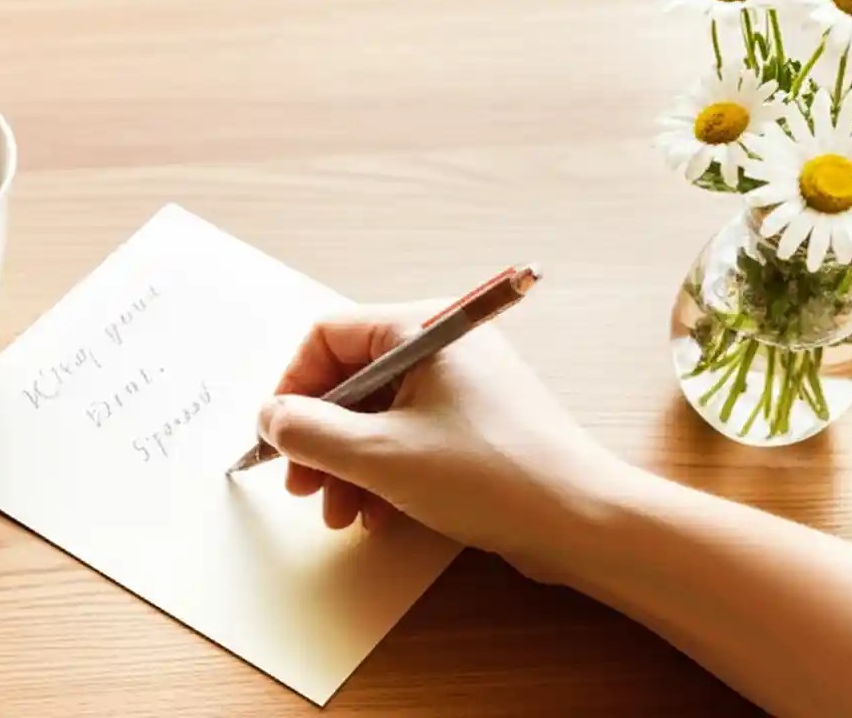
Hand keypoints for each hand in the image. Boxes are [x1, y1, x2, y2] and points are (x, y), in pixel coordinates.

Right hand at [258, 300, 618, 568]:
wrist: (580, 522)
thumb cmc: (490, 475)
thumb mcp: (381, 455)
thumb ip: (312, 433)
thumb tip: (271, 418)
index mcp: (423, 328)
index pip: (329, 336)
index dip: (292, 387)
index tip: (276, 436)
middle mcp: (442, 346)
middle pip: (350, 379)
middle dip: (319, 438)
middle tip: (301, 485)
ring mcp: (460, 386)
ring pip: (375, 415)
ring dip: (346, 465)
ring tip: (338, 513)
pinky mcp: (472, 425)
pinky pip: (406, 437)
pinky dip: (381, 473)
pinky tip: (375, 516)